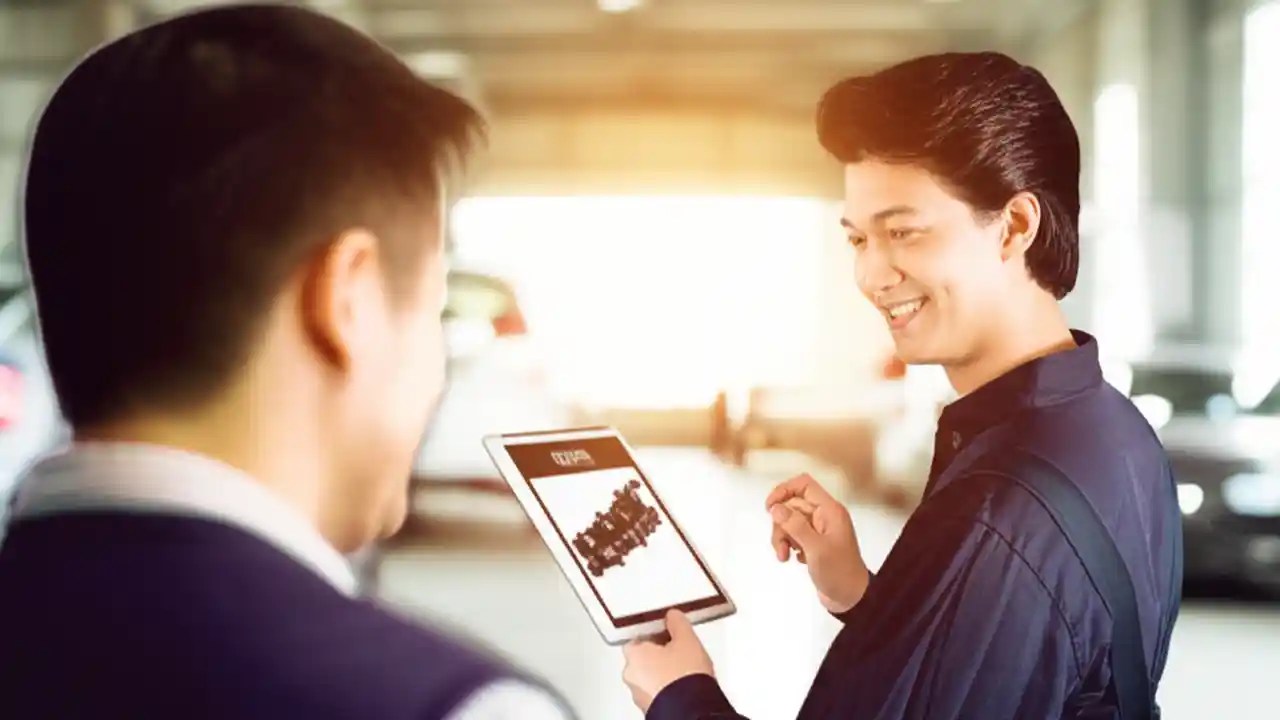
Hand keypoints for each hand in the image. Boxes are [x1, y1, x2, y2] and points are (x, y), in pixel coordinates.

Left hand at [622, 610, 714, 712]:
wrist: (692, 710)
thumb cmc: (685, 678)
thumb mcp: (687, 640)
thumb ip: (677, 623)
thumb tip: (674, 617)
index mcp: (633, 653)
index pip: (639, 635)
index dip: (656, 631)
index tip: (669, 630)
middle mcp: (631, 674)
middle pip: (643, 656)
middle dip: (660, 652)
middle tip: (679, 650)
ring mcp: (639, 693)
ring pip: (649, 676)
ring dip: (663, 672)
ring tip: (684, 670)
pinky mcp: (649, 707)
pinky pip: (655, 691)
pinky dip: (666, 688)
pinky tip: (682, 685)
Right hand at [767, 473, 869, 613]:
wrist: (850, 598)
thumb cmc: (841, 574)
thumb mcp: (815, 548)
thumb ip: (795, 525)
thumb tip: (777, 507)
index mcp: (830, 511)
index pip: (803, 484)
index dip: (784, 490)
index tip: (770, 506)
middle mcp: (825, 517)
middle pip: (792, 506)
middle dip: (780, 525)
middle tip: (781, 545)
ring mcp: (819, 530)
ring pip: (790, 522)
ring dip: (782, 538)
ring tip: (784, 556)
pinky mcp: (814, 543)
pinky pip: (793, 535)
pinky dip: (789, 546)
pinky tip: (796, 559)